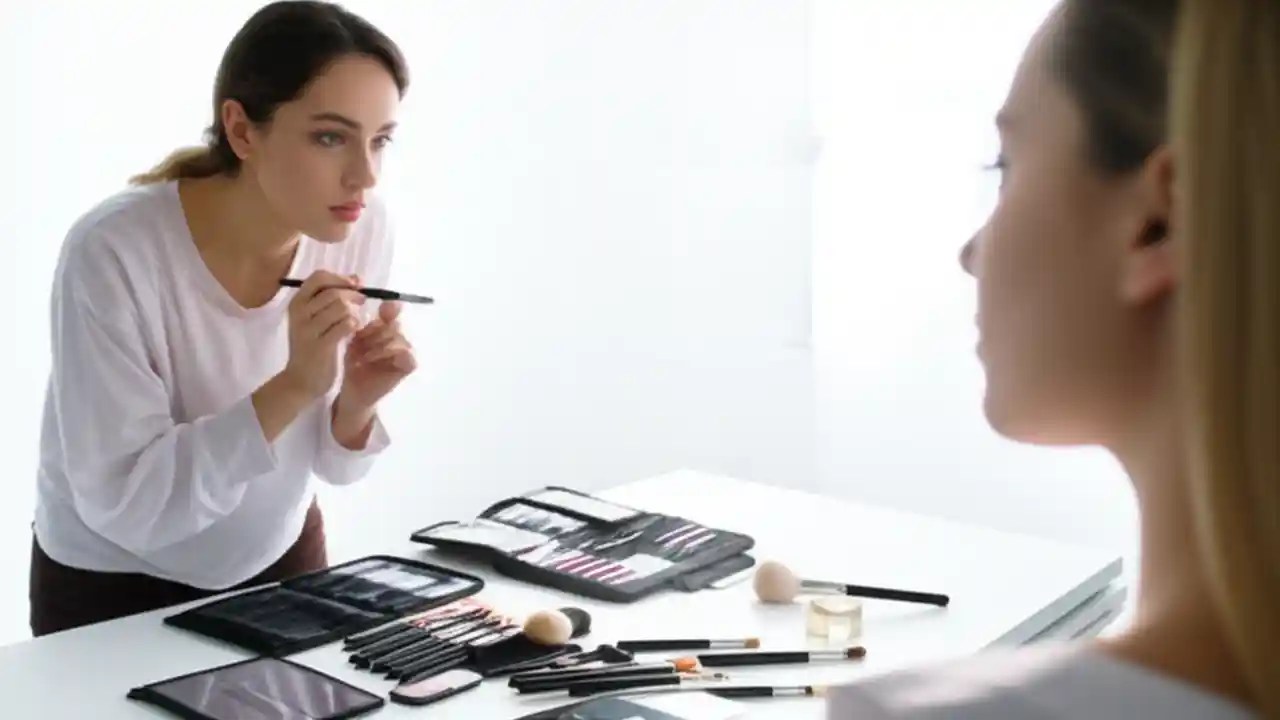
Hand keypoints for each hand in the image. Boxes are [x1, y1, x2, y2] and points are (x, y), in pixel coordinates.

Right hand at [279, 270, 364, 399]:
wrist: (301, 380)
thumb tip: (357, 279)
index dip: (341, 278)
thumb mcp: (315, 319)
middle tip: (363, 301)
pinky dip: (355, 325)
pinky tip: (355, 332)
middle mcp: (299, 313)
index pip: (319, 277)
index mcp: (297, 303)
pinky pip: (345, 325)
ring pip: (341, 307)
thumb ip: (331, 298)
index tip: (356, 284)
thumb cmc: (312, 346)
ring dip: (355, 312)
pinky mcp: (320, 345)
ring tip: (356, 320)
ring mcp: (308, 330)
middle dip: (353, 294)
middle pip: (333, 292)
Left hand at [339, 299, 416, 411]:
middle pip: (394, 323)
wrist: (352, 388)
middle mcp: (400, 336)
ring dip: (376, 343)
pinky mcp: (409, 364)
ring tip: (361, 354)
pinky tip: (370, 359)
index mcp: (387, 326)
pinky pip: (405, 351)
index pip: (395, 309)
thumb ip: (363, 321)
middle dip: (373, 331)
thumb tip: (371, 302)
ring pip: (398, 336)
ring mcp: (407, 350)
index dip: (389, 309)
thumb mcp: (353, 338)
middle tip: (357, 342)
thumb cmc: (352, 362)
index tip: (378, 312)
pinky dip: (386, 353)